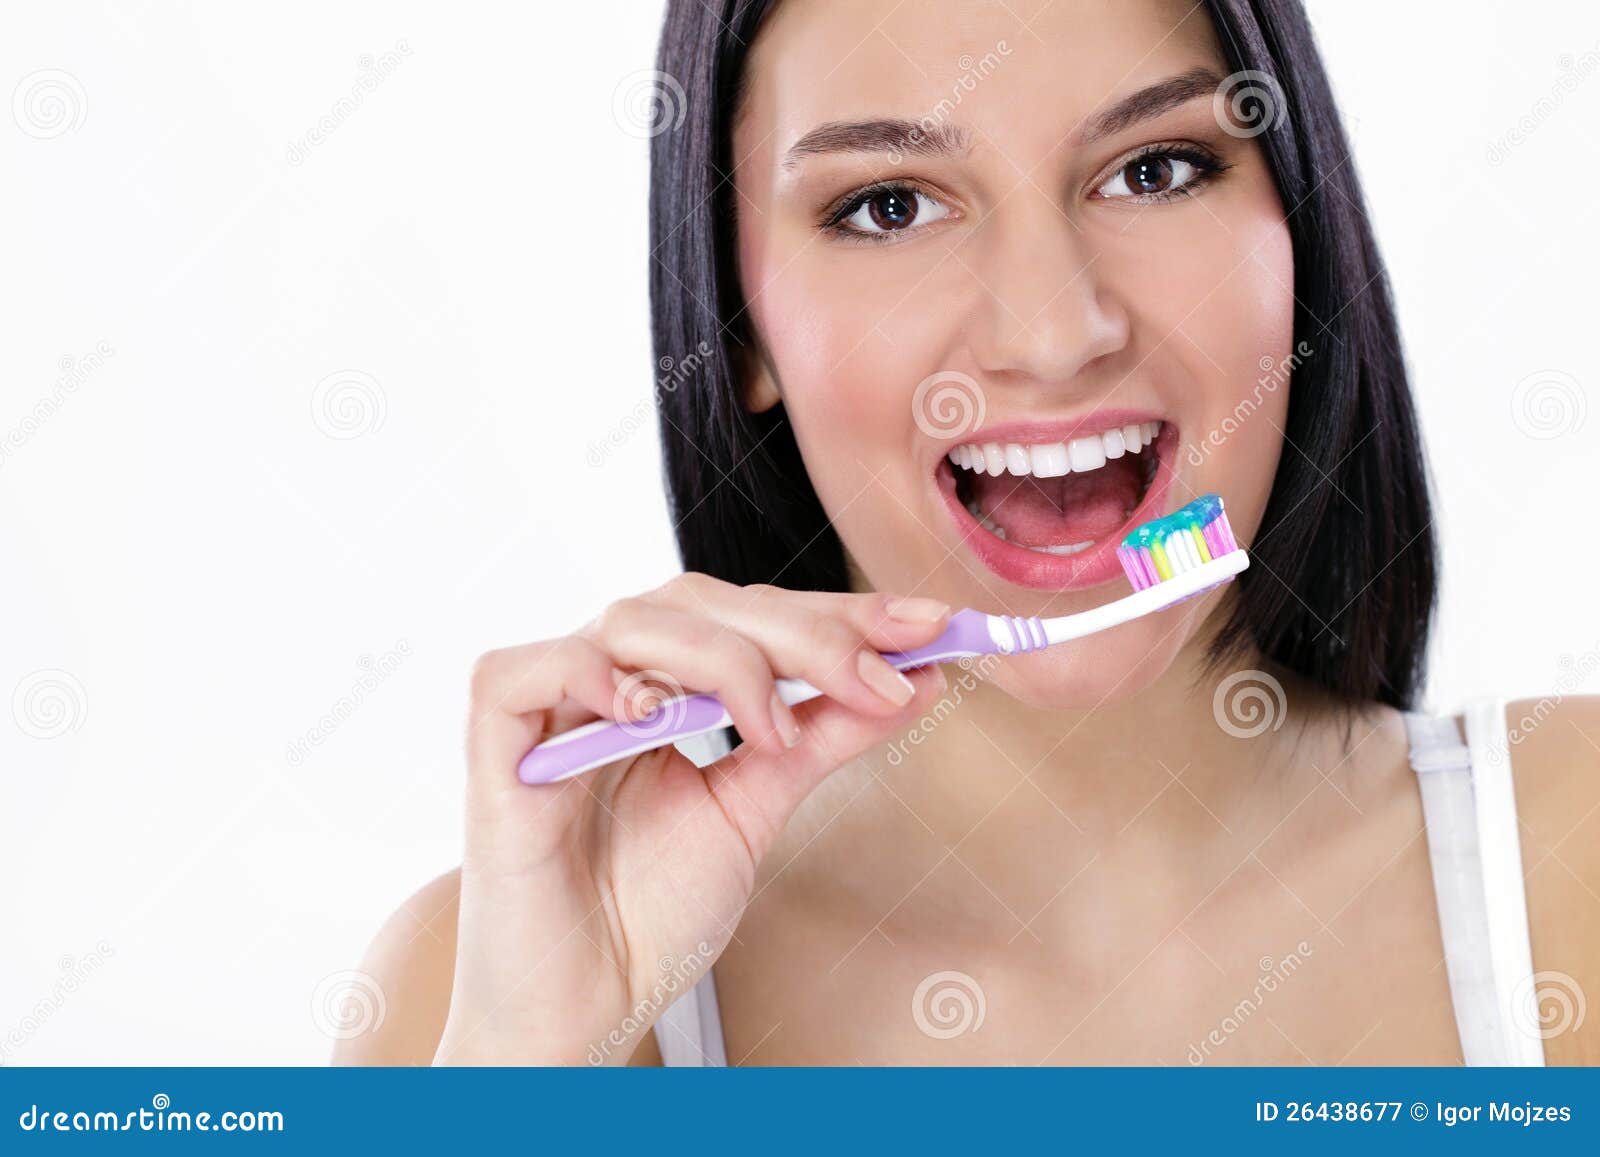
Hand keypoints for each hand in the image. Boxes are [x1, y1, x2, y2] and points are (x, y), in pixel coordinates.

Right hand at [432, 574, 950, 1063]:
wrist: (583, 1010)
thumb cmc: (650, 914)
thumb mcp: (757, 809)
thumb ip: (822, 740)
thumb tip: (913, 680)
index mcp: (665, 685)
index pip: (752, 616)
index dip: (837, 613)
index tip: (927, 624)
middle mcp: (607, 680)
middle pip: (700, 603)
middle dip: (803, 631)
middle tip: (879, 674)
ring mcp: (549, 709)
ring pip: (629, 621)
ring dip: (722, 659)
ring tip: (774, 729)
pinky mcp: (493, 749)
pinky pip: (521, 673)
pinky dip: (588, 674)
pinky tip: (650, 713)